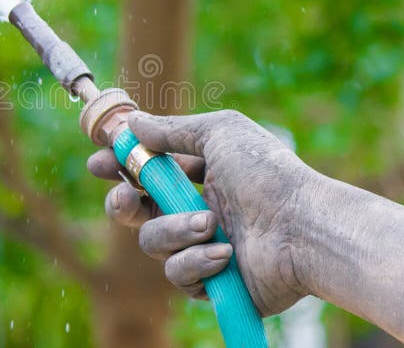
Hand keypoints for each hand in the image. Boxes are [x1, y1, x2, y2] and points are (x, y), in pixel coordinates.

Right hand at [88, 109, 316, 315]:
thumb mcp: (220, 133)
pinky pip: (178, 273)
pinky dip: (197, 261)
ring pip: (153, 241)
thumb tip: (133, 121)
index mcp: (198, 175)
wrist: (305, 226)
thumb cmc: (267, 172)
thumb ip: (172, 130)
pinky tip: (225, 253)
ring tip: (210, 223)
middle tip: (126, 200)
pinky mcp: (211, 281)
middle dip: (122, 204)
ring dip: (175, 230)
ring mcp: (202, 246)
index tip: (98, 162)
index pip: (146, 171)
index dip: (119, 167)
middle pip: (137, 211)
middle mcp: (196, 209)